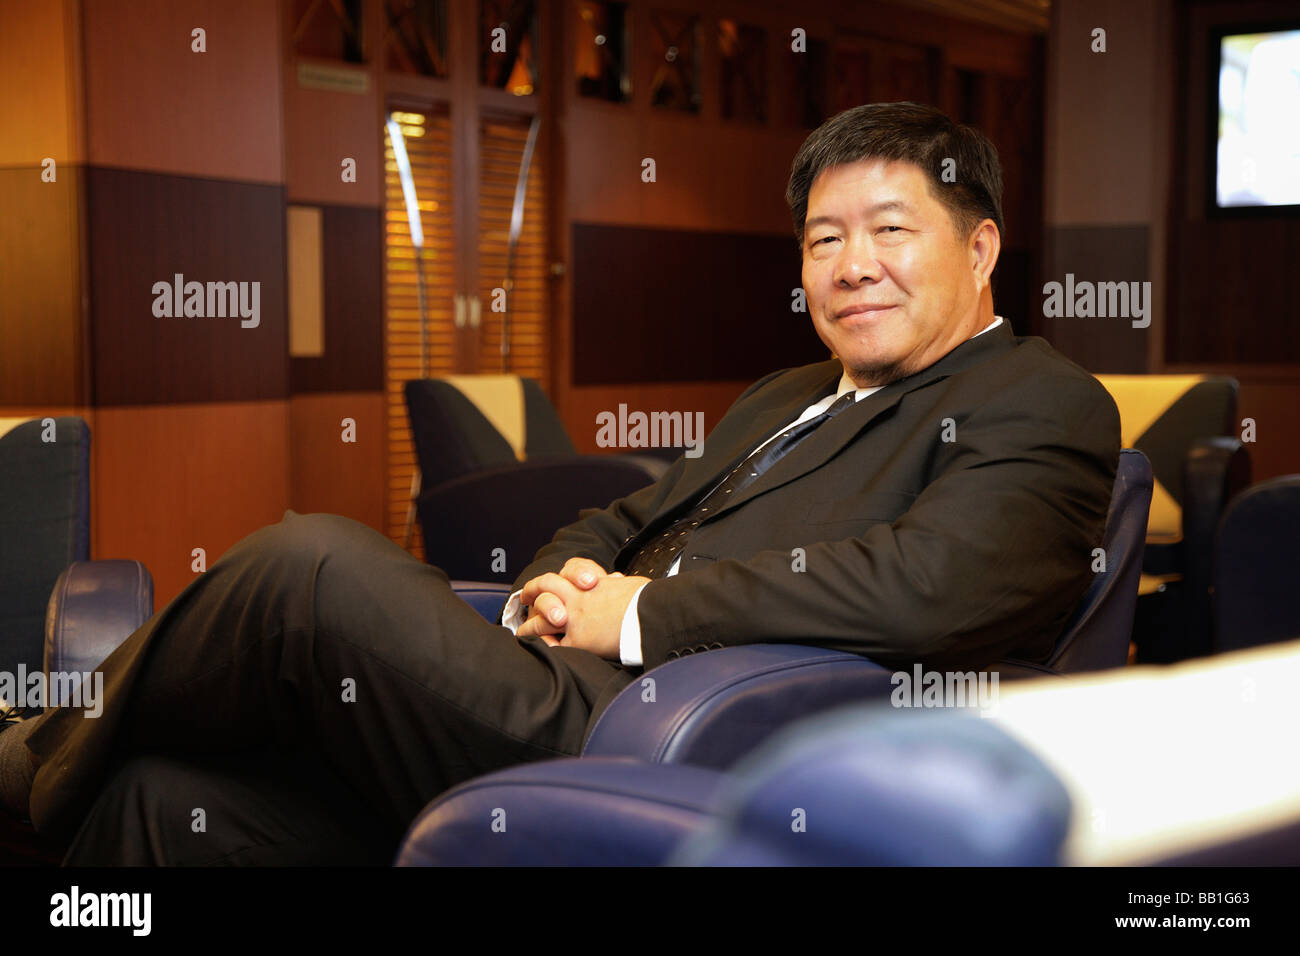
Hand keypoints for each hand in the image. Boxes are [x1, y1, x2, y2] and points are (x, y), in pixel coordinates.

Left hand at [518, 566, 650, 660]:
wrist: (651, 616)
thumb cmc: (646, 601)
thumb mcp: (630, 585)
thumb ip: (616, 584)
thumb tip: (614, 580)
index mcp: (591, 583)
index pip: (566, 573)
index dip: (555, 576)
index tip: (545, 582)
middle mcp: (578, 597)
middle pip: (546, 588)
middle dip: (532, 591)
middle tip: (525, 598)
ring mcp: (575, 618)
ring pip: (541, 618)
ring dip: (530, 625)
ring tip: (523, 631)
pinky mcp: (579, 641)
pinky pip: (554, 645)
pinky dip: (546, 647)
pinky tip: (542, 650)